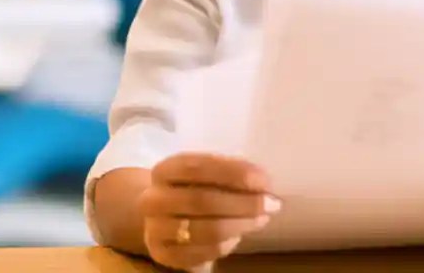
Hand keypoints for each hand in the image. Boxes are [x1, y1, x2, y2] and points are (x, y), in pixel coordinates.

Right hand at [139, 153, 281, 271]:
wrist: (164, 219)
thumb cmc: (193, 189)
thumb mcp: (206, 175)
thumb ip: (230, 173)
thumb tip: (262, 181)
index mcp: (164, 170)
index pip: (198, 167)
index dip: (233, 173)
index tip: (264, 180)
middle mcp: (152, 199)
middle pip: (202, 200)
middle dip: (243, 203)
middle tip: (271, 204)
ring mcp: (155, 230)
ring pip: (206, 229)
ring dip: (241, 224)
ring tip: (262, 219)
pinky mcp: (164, 255)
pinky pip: (205, 252)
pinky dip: (228, 244)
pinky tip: (240, 234)